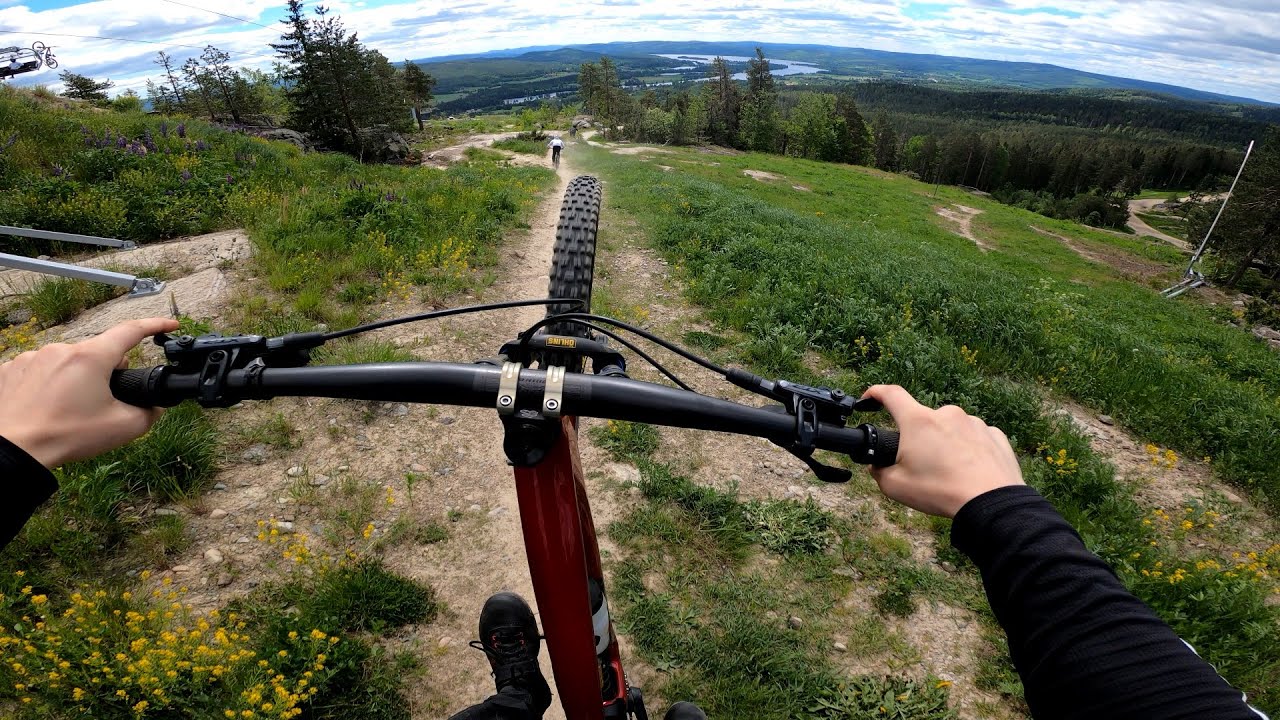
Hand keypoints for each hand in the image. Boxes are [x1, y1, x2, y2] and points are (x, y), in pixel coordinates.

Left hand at [0, 318, 178, 468]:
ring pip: (67, 361)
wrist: (13, 451)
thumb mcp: (123, 428)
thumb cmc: (65, 436)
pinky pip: (40, 369)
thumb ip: (149, 412)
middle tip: (102, 402)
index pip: (131, 331)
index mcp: (90, 357)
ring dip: (75, 378)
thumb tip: (154, 406)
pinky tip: (46, 406)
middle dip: (106, 372)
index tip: (170, 325)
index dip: (156, 325)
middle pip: (97, 352)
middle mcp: (60, 350)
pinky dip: (48, 383)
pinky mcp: (11, 370)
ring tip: (68, 409)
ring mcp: (31, 358)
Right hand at [861, 385, 1024, 517]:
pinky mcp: (994, 435)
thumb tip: (878, 465)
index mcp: (918, 421)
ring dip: (945, 444)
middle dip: (918, 438)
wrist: (990, 503)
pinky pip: (974, 437)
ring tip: (949, 473)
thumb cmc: (941, 492)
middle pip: (923, 420)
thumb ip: (879, 471)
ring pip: (950, 429)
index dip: (875, 393)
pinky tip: (969, 471)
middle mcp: (947, 414)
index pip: (891, 395)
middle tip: (921, 465)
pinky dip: (968, 450)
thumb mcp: (895, 486)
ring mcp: (974, 422)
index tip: (869, 398)